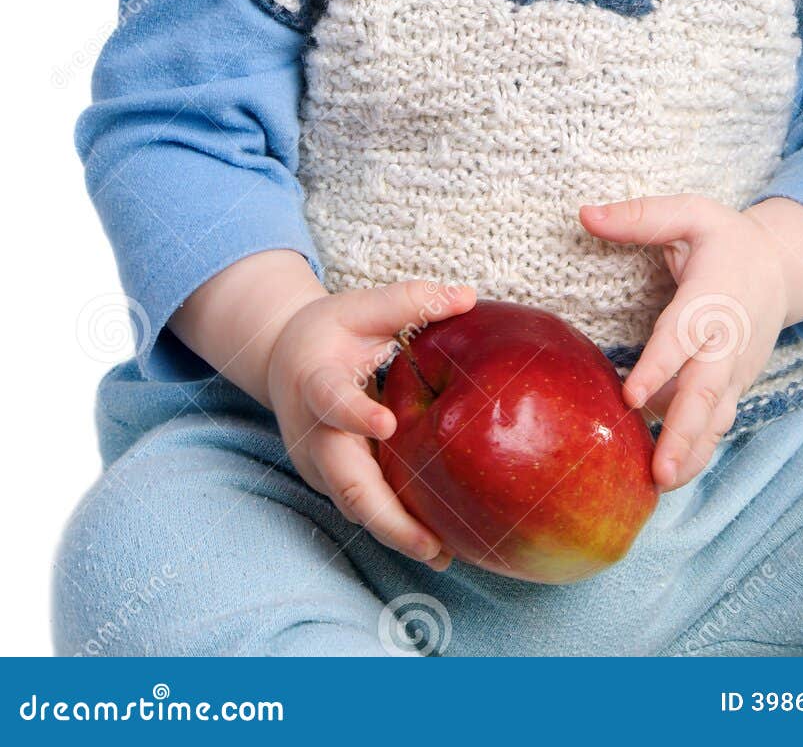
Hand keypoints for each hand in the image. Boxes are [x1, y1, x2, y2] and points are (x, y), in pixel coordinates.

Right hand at [266, 277, 476, 570]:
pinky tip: (437, 543)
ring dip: (395, 533)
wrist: (286, 360)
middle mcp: (313, 433)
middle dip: (385, 516)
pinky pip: (365, 506)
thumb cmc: (332, 331)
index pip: (330, 399)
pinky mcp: (335, 481)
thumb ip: (411, 301)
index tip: (387, 425)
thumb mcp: (362, 307)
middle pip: (344, 481)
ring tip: (443, 553)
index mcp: (315, 381)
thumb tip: (467, 297)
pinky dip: (396, 527)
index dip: (355, 414)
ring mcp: (321, 465)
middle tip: (429, 542)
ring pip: (356, 505)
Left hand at [578, 195, 789, 491]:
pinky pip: (717, 424)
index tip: (631, 396)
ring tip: (661, 484)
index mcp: (712, 297)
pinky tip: (671, 478)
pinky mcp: (734, 387)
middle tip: (658, 469)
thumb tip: (584, 213)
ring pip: (715, 417)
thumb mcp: (690, 214)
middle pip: (705, 391)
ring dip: (691, 453)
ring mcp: (734, 369)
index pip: (682, 336)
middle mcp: (726, 341)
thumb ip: (640, 217)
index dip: (659, 368)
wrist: (783, 267)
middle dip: (683, 432)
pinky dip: (698, 453)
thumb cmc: (727, 239)